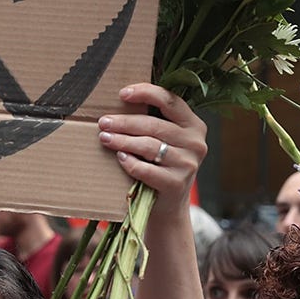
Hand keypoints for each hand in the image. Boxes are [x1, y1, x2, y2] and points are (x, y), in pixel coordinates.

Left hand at [96, 84, 207, 209]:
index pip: (170, 101)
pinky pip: (146, 169)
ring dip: (123, 140)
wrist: (168, 205)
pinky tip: (120, 157)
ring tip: (105, 138)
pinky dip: (130, 162)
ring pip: (149, 146)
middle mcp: (196, 143)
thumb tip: (121, 99)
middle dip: (125, 122)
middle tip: (103, 122)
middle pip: (154, 125)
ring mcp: (188, 164)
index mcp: (194, 125)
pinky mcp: (177, 184)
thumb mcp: (165, 139)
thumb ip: (154, 121)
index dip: (145, 93)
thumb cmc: (161, 165)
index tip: (122, 93)